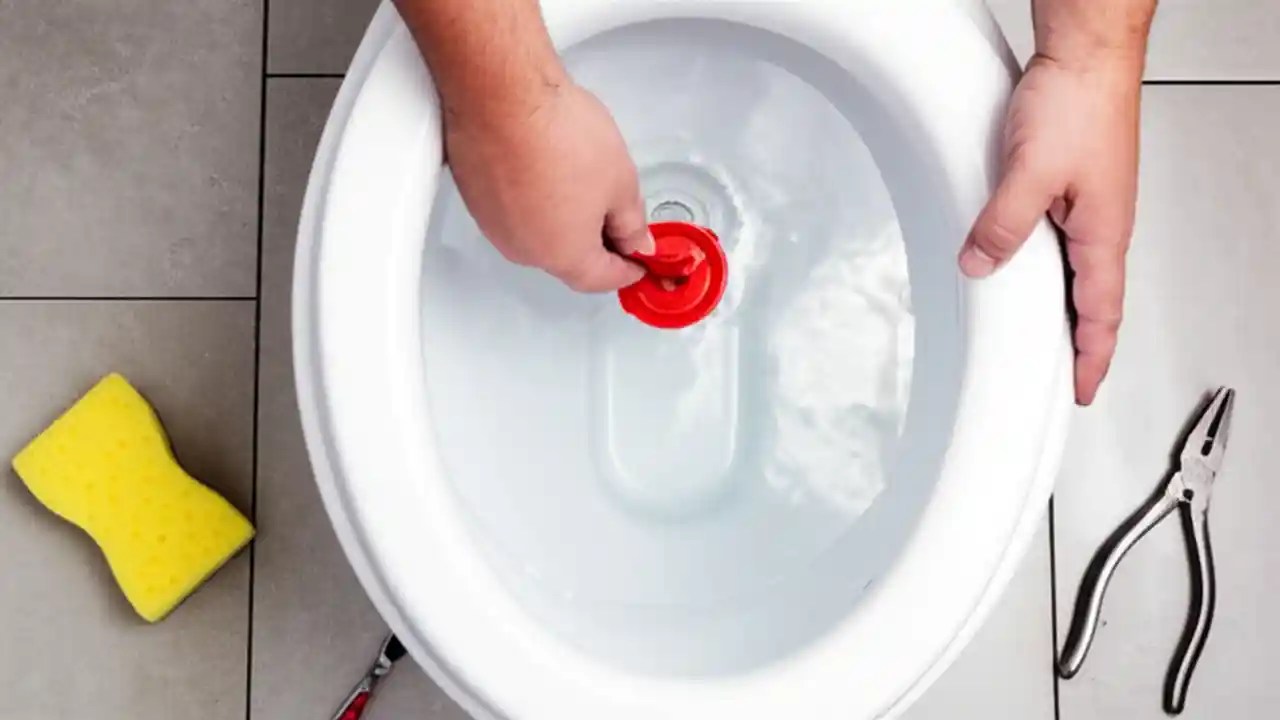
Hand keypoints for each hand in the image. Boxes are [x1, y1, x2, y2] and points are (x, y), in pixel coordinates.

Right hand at [444, 80, 653, 291]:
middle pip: (568, 260)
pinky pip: (515, 213)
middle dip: (595, 244)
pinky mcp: (476, 200)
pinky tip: (548, 172)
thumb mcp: (622, 182)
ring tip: (582, 186)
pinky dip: (536, 203)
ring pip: (539, 235)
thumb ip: (632, 223)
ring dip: (563, 222)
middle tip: (617, 221)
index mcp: (564, 256)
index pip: (600, 279)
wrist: (501, 97)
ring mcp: (496, 226)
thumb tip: (637, 244)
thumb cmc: (562, 137)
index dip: (625, 271)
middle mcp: (525, 251)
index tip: (639, 262)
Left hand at [958, 54, 1141, 404]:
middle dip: (1079, 342)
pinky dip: (1046, 267)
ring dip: (1062, 305)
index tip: (1081, 391)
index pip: (1101, 316)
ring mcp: (1089, 204)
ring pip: (1075, 269)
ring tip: (1041, 335)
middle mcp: (1102, 224)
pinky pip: (1060, 240)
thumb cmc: (1078, 102)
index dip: (1091, 359)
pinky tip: (1025, 265)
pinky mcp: (1072, 184)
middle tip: (1062, 376)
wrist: (1085, 54)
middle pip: (1092, 299)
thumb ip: (1003, 225)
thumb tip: (979, 264)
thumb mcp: (1030, 173)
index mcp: (1103, 233)